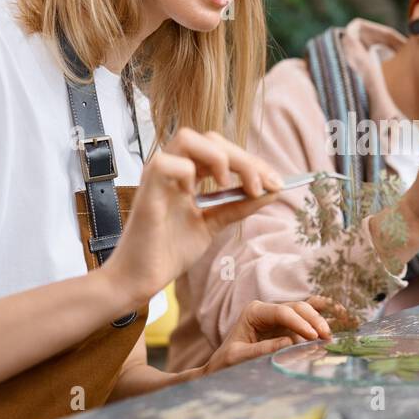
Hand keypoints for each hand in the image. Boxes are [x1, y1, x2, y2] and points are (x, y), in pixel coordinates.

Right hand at [101, 128, 285, 308]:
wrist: (142, 279)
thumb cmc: (169, 251)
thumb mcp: (213, 224)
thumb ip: (238, 206)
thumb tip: (272, 192)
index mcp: (187, 174)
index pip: (222, 150)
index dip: (252, 162)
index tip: (277, 183)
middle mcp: (172, 169)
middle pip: (210, 139)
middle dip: (244, 159)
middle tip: (263, 185)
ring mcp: (157, 177)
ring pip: (187, 138)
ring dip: (218, 157)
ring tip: (229, 184)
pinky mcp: (146, 191)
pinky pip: (166, 164)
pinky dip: (187, 173)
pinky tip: (194, 195)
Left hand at [202, 296, 336, 375]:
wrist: (223, 367)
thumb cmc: (226, 362)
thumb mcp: (239, 358)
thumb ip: (262, 349)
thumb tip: (289, 341)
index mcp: (254, 312)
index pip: (282, 312)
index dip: (299, 323)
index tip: (313, 336)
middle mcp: (268, 310)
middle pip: (298, 307)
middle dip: (314, 320)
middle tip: (327, 337)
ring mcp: (280, 317)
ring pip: (306, 311)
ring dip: (322, 319)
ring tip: (339, 329)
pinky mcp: (288, 327)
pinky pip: (308, 320)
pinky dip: (323, 319)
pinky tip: (341, 318)